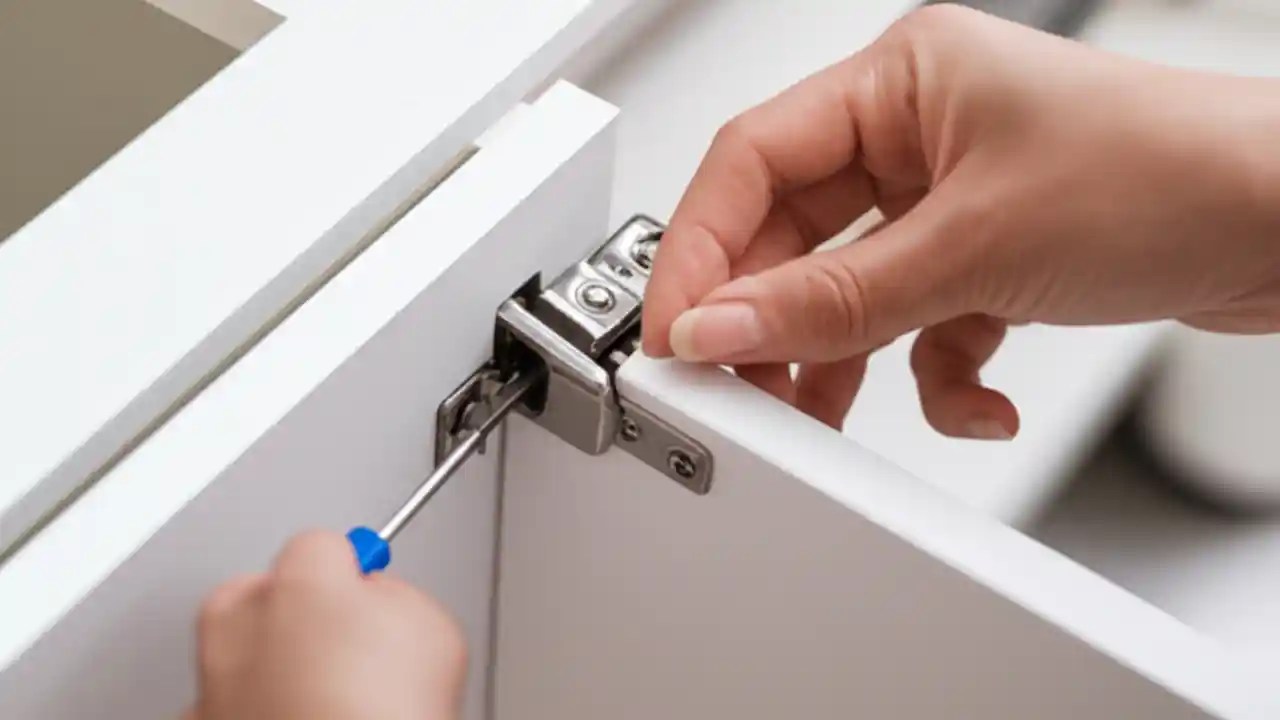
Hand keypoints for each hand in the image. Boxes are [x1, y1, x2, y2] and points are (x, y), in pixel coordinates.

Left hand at [188, 532, 466, 719]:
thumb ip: (396, 598)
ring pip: (237, 651)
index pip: (321, 546)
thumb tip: (383, 602)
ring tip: (324, 698)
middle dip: (295, 610)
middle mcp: (241, 625)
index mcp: (298, 585)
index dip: (350, 573)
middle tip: (342, 646)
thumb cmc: (386, 715)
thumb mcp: (433, 632)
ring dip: (270, 665)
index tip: (365, 594)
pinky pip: (224, 702)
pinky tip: (296, 717)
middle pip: (262, 591)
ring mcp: (213, 682)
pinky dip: (254, 708)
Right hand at [642, 5, 1279, 438]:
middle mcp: (916, 132)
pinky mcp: (985, 257)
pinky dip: (938, 376)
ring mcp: (950, 198)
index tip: (675, 332)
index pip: (752, 160)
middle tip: (735, 386)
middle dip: (769, 317)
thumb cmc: (1176, 174)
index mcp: (900, 79)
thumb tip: (722, 328)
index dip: (701, 250)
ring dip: (842, 357)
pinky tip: (974, 401)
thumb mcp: (976, 246)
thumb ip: (834, 299)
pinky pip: (918, 325)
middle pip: (792, 231)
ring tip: (823, 416)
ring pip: (848, 287)